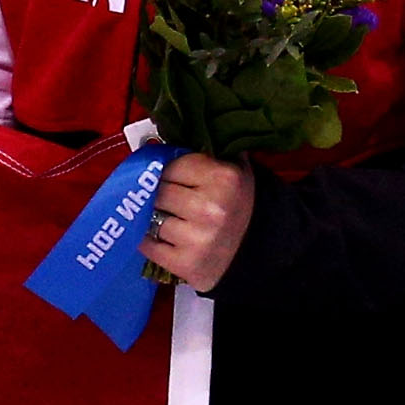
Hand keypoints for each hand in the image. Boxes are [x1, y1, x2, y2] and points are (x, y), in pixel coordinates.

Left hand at [149, 152, 257, 290]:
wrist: (256, 249)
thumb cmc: (238, 204)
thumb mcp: (235, 169)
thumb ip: (207, 149)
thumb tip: (167, 140)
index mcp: (223, 178)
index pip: (171, 166)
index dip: (169, 172)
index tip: (173, 178)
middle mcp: (210, 208)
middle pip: (159, 193)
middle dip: (160, 195)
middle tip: (169, 199)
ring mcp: (197, 239)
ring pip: (151, 219)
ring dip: (154, 219)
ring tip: (168, 219)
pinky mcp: (186, 264)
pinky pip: (148, 246)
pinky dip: (150, 241)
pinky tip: (163, 238)